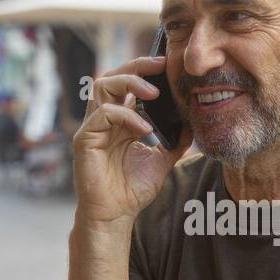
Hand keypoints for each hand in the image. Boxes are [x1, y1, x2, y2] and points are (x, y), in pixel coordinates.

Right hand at [72, 56, 194, 228]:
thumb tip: (194, 123)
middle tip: (160, 66)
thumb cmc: (132, 190)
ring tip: (153, 93)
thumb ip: (176, 141)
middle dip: (136, 67)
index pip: (127, 84)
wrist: (116, 215)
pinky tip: (145, 129)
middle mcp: (104, 119)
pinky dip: (127, 116)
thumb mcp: (163, 160)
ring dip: (129, 83)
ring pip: (102, 86)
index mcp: (120, 121)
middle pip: (112, 76)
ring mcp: (93, 127)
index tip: (166, 65)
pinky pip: (103, 114)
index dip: (144, 70)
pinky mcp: (84, 139)